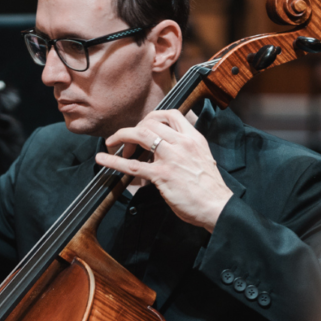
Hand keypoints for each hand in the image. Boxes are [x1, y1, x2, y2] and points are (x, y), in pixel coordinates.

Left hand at [96, 110, 232, 230]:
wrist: (217, 206)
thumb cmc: (209, 188)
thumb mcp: (201, 159)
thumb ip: (184, 151)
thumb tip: (161, 153)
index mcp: (194, 138)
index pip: (171, 114)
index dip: (152, 116)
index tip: (143, 125)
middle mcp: (182, 143)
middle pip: (151, 122)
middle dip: (135, 128)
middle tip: (128, 142)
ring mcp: (172, 158)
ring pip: (141, 135)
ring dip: (122, 136)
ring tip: (112, 143)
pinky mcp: (162, 175)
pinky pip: (132, 166)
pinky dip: (113, 161)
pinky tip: (102, 159)